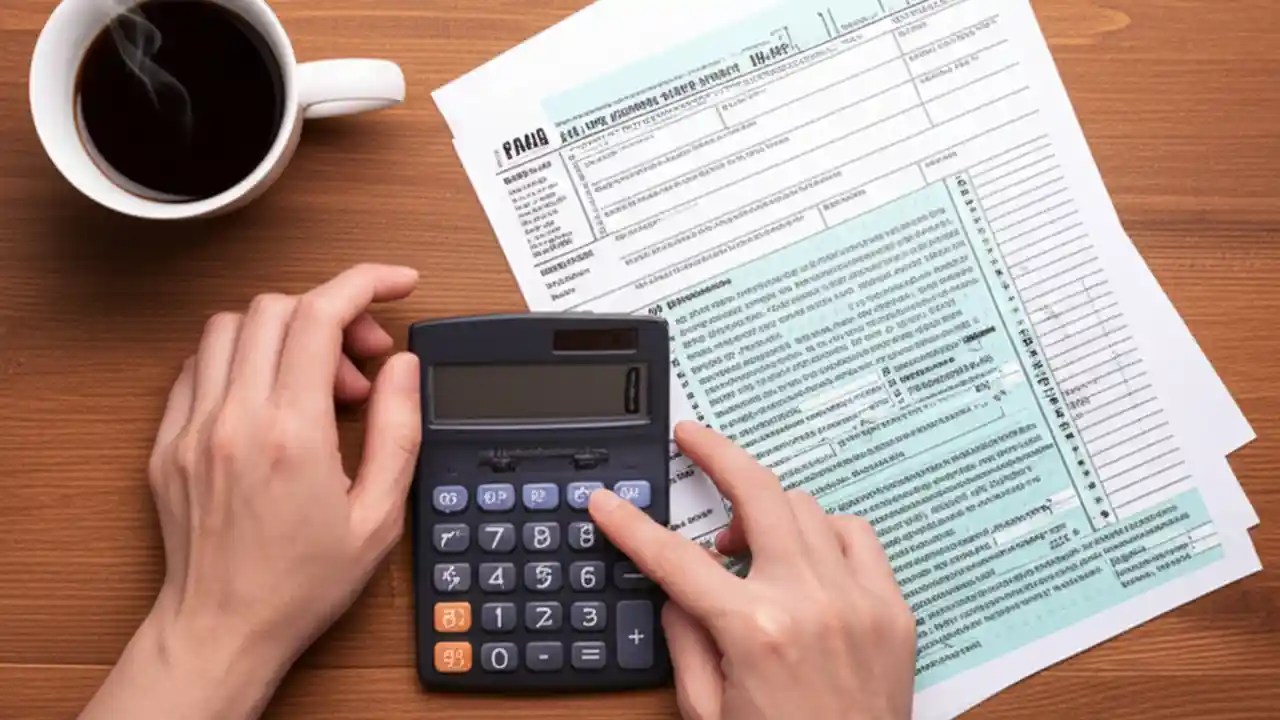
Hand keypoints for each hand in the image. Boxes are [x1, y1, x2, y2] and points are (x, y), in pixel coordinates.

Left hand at [81, 264, 422, 719]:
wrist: (223, 628)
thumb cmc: (300, 584)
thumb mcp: (378, 516)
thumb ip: (397, 431)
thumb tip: (401, 368)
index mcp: (292, 434)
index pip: (321, 315)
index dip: (365, 283)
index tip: (396, 284)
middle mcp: (235, 419)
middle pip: (277, 308)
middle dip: (333, 314)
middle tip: (364, 359)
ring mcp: (193, 427)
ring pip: (231, 326)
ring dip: (284, 333)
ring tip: (317, 383)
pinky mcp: (168, 441)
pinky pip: (198, 365)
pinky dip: (241, 359)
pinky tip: (271, 397)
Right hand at [589, 422, 916, 719]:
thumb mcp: (707, 711)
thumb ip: (685, 639)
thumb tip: (676, 587)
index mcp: (755, 632)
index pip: (676, 559)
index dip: (633, 525)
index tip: (608, 502)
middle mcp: (810, 603)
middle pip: (757, 493)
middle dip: (716, 454)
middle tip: (691, 438)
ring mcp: (858, 600)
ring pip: (807, 508)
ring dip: (768, 514)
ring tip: (744, 547)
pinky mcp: (892, 609)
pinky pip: (857, 536)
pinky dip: (824, 535)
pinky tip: (803, 559)